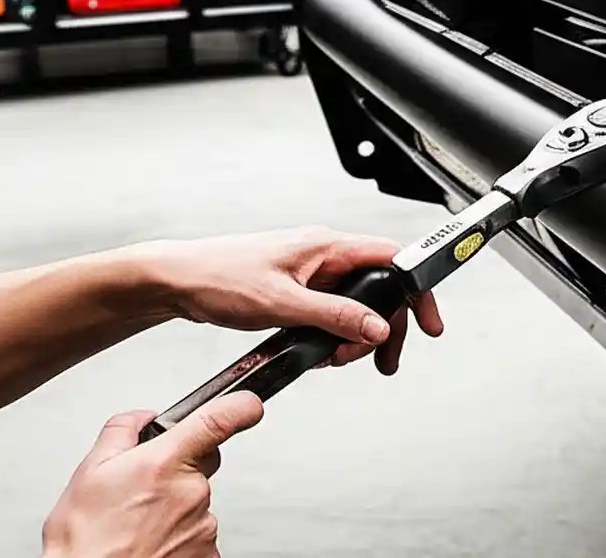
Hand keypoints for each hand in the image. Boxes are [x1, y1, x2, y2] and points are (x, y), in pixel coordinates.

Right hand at [42, 393, 262, 557]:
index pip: (220, 420)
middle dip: (181, 467)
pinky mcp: (208, 553)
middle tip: (144, 488)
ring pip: (197, 502)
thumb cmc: (86, 542)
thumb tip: (140, 419)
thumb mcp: (88, 475)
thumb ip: (120, 434)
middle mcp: (191, 493)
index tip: (247, 404)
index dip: (240, 406)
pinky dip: (180, 535)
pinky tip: (151, 543)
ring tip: (138, 525)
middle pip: (205, 462)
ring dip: (175, 508)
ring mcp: (203, 525)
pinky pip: (199, 532)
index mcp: (164, 464)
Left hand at [133, 226, 442, 373]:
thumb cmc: (218, 277)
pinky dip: (334, 335)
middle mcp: (324, 256)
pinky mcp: (298, 290)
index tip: (428, 322)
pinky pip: (332, 312)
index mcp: (327, 246)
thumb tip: (376, 327)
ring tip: (339, 360)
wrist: (177, 282)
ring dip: (356, 336)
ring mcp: (311, 273)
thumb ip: (334, 316)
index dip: (416, 290)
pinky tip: (321, 352)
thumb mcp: (282, 303)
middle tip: (382, 360)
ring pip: (356, 305)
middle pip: (379, 290)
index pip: (392, 261)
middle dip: (385, 327)